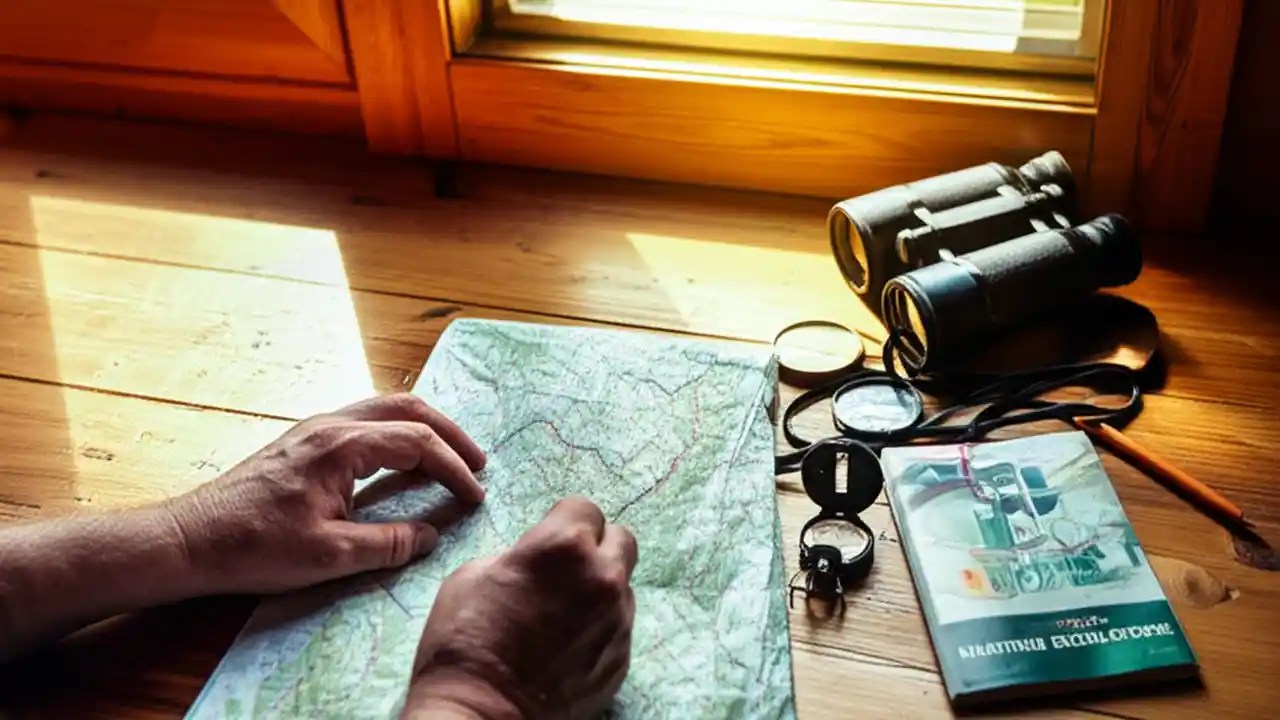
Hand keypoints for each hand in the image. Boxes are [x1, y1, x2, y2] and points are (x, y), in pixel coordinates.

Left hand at [163, 393, 487, 595]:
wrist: (190, 540)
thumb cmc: (254, 548)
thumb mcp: (329, 555)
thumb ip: (389, 544)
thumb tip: (432, 536)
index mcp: (341, 445)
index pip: (417, 443)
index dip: (454, 468)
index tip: (475, 497)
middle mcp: (331, 425)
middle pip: (407, 408)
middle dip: (450, 433)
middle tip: (479, 462)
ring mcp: (315, 429)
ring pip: (385, 409)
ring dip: (424, 429)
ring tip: (451, 456)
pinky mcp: (304, 442)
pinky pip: (366, 422)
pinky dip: (398, 434)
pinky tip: (403, 461)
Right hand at [402, 497, 637, 719]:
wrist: (479, 716)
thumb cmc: (463, 643)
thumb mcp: (473, 575)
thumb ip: (520, 554)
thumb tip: (538, 558)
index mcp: (563, 546)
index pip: (585, 507)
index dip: (564, 520)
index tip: (550, 535)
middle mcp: (601, 578)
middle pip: (622, 538)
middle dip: (596, 546)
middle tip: (567, 567)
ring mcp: (617, 621)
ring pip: (623, 585)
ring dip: (599, 588)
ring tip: (563, 613)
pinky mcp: (622, 659)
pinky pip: (619, 626)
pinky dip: (599, 626)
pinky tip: (567, 644)